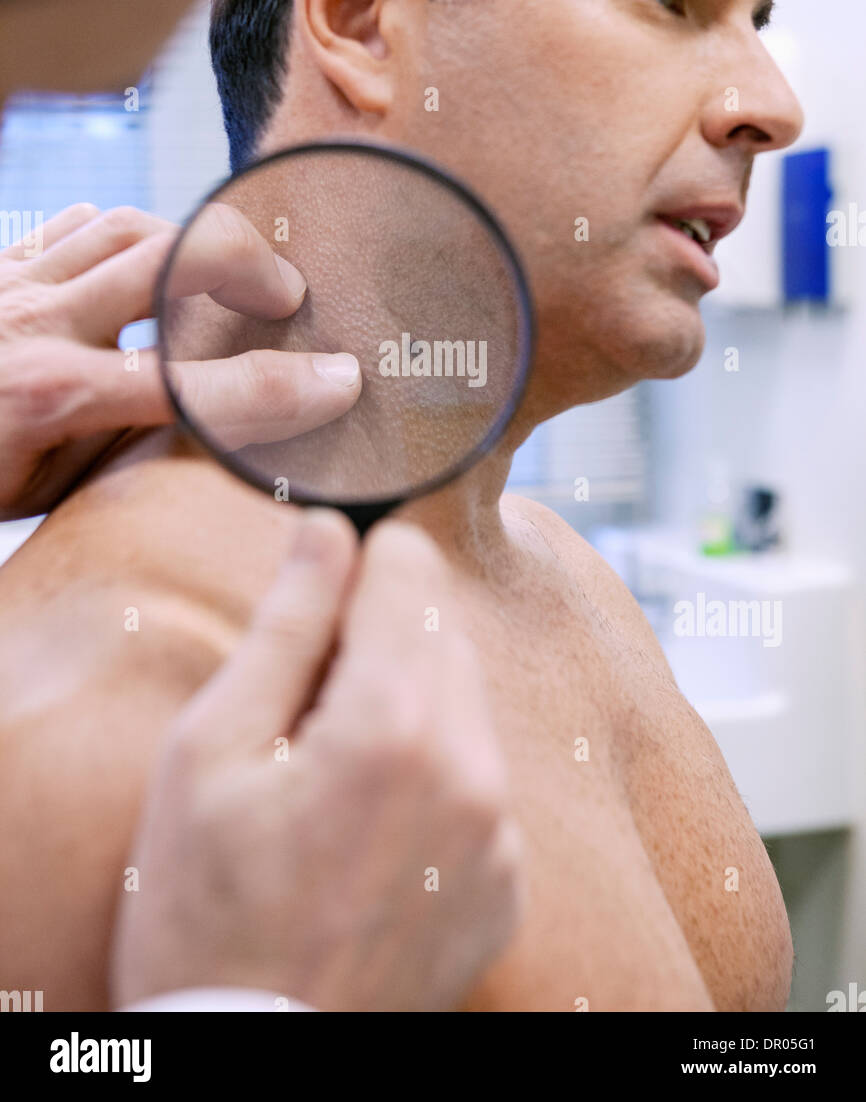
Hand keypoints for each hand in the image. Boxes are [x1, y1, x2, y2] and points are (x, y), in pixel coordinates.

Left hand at [0, 203, 360, 517]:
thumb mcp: (38, 491)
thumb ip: (118, 447)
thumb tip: (198, 419)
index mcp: (49, 396)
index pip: (198, 390)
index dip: (283, 389)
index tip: (342, 382)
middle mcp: (35, 324)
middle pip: (172, 258)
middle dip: (249, 269)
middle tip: (285, 299)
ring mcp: (11, 281)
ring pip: (129, 223)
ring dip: (192, 241)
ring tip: (224, 273)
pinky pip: (74, 220)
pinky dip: (123, 233)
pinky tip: (144, 261)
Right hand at [110, 510, 522, 1011]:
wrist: (256, 1064)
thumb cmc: (206, 914)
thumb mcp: (210, 753)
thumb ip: (286, 625)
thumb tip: (328, 529)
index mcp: (396, 724)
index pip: (411, 567)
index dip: (354, 567)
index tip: (314, 609)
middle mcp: (474, 771)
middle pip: (442, 631)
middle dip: (376, 644)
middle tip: (301, 717)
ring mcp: (500, 834)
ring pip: (464, 704)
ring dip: (407, 710)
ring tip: (329, 783)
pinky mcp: (507, 882)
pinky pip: (480, 783)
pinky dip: (433, 779)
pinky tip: (367, 835)